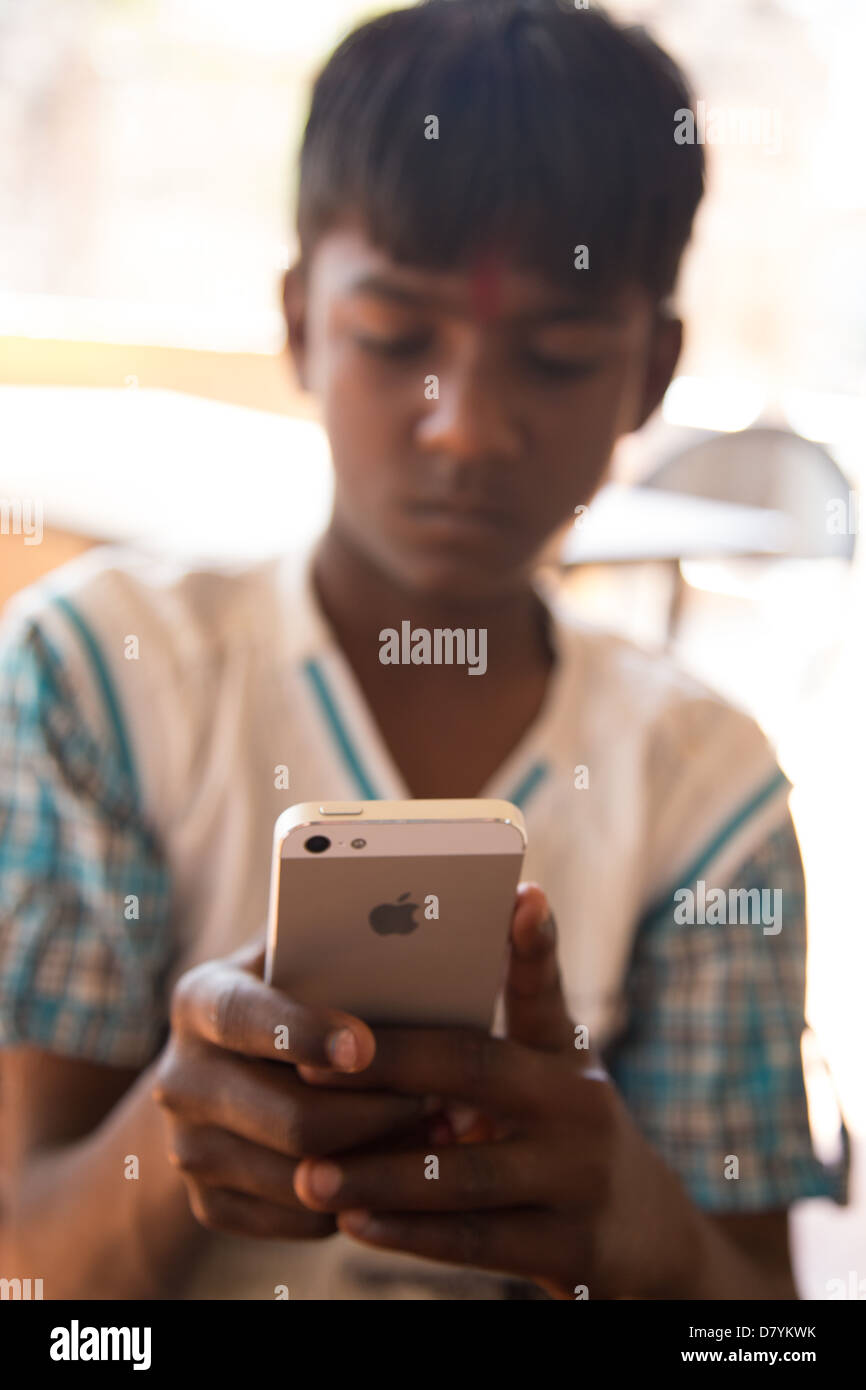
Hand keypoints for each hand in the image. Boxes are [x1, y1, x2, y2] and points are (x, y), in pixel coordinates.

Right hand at [151, 937, 439, 1240]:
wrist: (222, 1074)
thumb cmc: (292, 995)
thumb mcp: (296, 959)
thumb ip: (334, 946)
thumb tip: (405, 927)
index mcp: (201, 1000)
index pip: (245, 1017)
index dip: (305, 1034)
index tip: (365, 1046)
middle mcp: (180, 1078)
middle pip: (291, 1118)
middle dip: (377, 1111)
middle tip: (437, 1096)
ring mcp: (188, 1149)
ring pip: (303, 1177)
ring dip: (380, 1159)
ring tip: (434, 1131)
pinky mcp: (208, 1205)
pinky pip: (300, 1219)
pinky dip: (357, 1201)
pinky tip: (398, 1168)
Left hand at [291, 884, 702, 1298]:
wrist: (647, 1241)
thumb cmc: (563, 1136)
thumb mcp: (549, 1077)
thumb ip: (487, 1040)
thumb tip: (391, 991)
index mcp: (565, 1053)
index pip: (542, 988)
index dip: (533, 943)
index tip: (521, 894)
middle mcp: (579, 1104)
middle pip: (477, 1070)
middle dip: (390, 1065)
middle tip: (311, 1064)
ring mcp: (580, 1178)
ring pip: (466, 1173)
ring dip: (380, 1173)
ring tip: (309, 1174)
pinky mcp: (571, 1247)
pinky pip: (477, 1240)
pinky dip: (411, 1234)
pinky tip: (354, 1223)